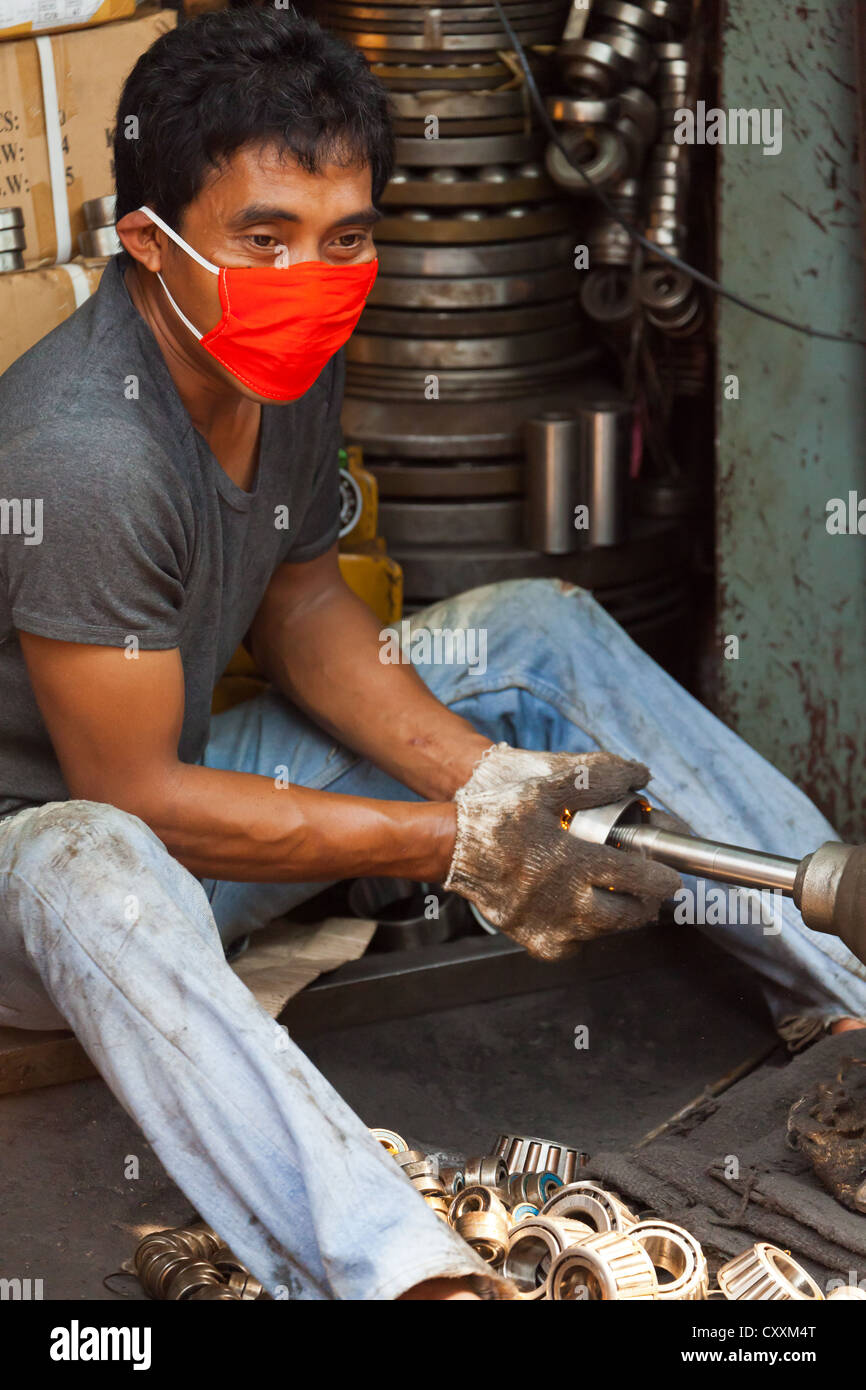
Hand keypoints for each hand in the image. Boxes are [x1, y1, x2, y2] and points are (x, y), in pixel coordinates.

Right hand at [444, 745, 680, 960]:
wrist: (450, 847)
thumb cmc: (496, 816)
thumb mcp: (546, 787)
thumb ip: (597, 779)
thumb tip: (639, 775)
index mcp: (573, 862)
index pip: (636, 879)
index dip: (661, 879)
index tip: (670, 876)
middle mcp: (566, 902)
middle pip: (628, 916)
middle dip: (644, 903)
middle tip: (646, 889)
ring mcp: (549, 927)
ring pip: (603, 932)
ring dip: (616, 916)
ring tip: (616, 895)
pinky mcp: (533, 940)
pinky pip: (574, 945)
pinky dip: (583, 931)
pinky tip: (579, 910)